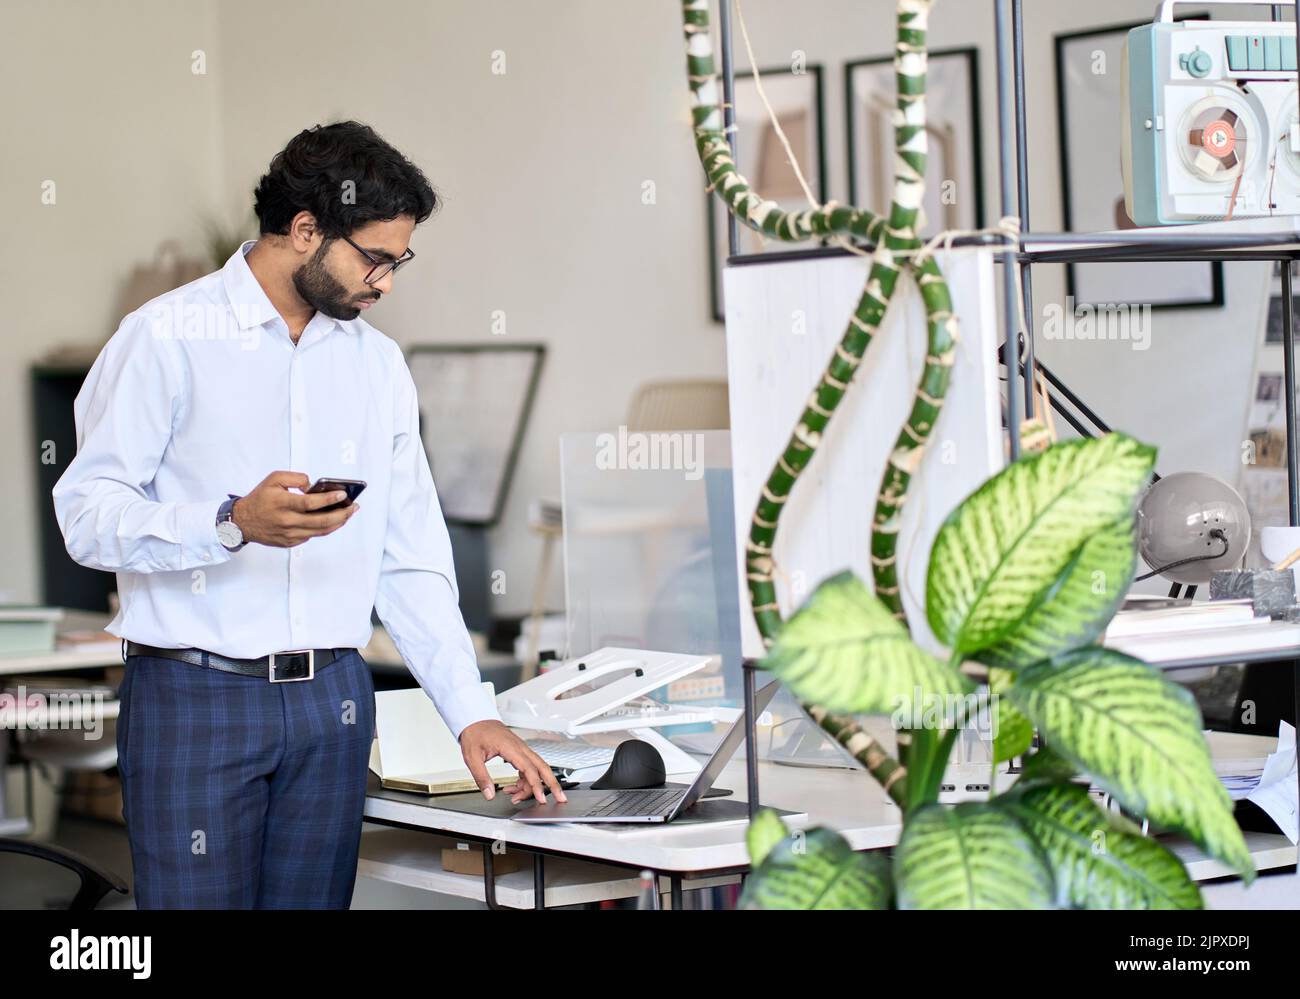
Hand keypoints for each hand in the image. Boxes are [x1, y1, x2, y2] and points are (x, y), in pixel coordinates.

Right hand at [232, 470, 359, 547]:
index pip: (311, 503)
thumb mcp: (273, 479)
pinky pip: (312, 535)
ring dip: (338, 522)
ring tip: (349, 513)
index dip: (329, 499)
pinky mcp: (290, 542)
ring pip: (320, 531)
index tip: (344, 494)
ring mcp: (289, 534)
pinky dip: (325, 528)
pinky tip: (333, 520)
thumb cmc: (260, 498)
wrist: (242, 522)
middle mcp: (287, 521)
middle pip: (321, 521)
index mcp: (282, 503)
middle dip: (342, 514)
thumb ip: (295, 478)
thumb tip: (313, 487)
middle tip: (354, 506)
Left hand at [459, 719, 567, 804]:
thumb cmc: (475, 734)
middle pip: (543, 767)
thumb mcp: (472, 757)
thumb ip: (481, 777)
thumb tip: (489, 794)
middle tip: (560, 798)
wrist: (476, 720)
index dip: (536, 786)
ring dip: (535, 785)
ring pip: (537, 768)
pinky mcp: (519, 752)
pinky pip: (528, 768)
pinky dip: (525, 780)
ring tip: (518, 798)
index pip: (529, 769)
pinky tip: (514, 787)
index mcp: (511, 748)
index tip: (540, 798)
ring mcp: (521, 749)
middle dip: (553, 784)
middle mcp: (520, 748)